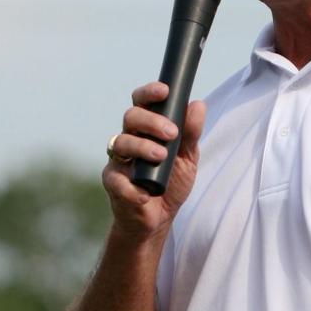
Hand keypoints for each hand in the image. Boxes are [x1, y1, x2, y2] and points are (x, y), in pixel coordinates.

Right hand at [104, 82, 205, 238]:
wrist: (158, 219)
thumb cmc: (170, 182)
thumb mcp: (187, 158)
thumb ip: (191, 133)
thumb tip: (197, 104)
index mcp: (146, 129)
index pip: (142, 103)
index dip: (149, 92)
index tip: (164, 91)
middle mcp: (130, 139)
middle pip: (130, 117)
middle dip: (151, 121)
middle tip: (171, 133)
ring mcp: (119, 161)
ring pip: (121, 143)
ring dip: (142, 147)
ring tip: (161, 157)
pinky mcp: (113, 183)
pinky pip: (115, 179)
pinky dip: (131, 187)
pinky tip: (145, 193)